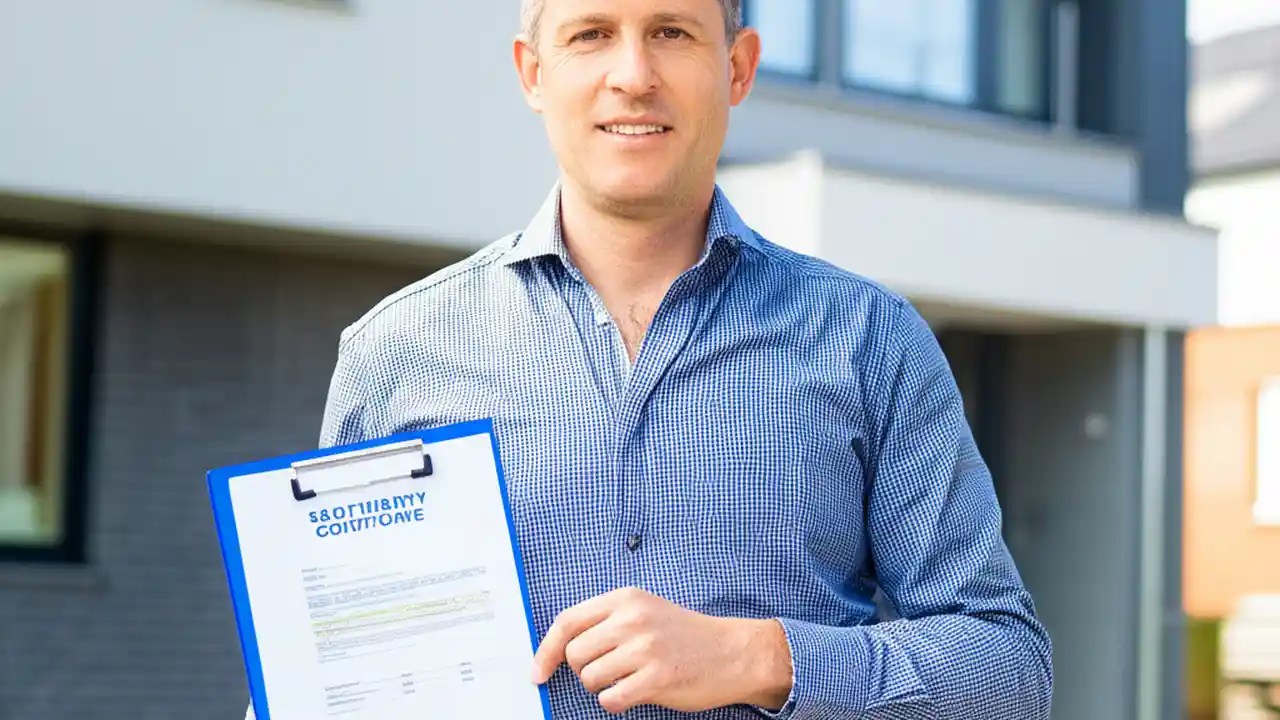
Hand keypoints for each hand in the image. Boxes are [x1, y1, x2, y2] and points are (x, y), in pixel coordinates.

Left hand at [530, 587, 792, 713]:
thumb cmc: (683, 635)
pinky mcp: (657, 677)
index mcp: (625, 598)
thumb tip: (557, 649)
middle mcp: (632, 619)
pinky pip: (610, 699)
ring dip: (602, 687)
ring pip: (590, 678)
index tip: (537, 672)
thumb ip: (606, 621)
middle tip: (609, 671)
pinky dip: (616, 702)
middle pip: (574, 655)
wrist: (732, 652)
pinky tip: (636, 692)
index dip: (545, 650)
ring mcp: (645, 648)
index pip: (567, 622)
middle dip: (584, 671)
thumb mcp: (644, 611)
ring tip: (628, 679)